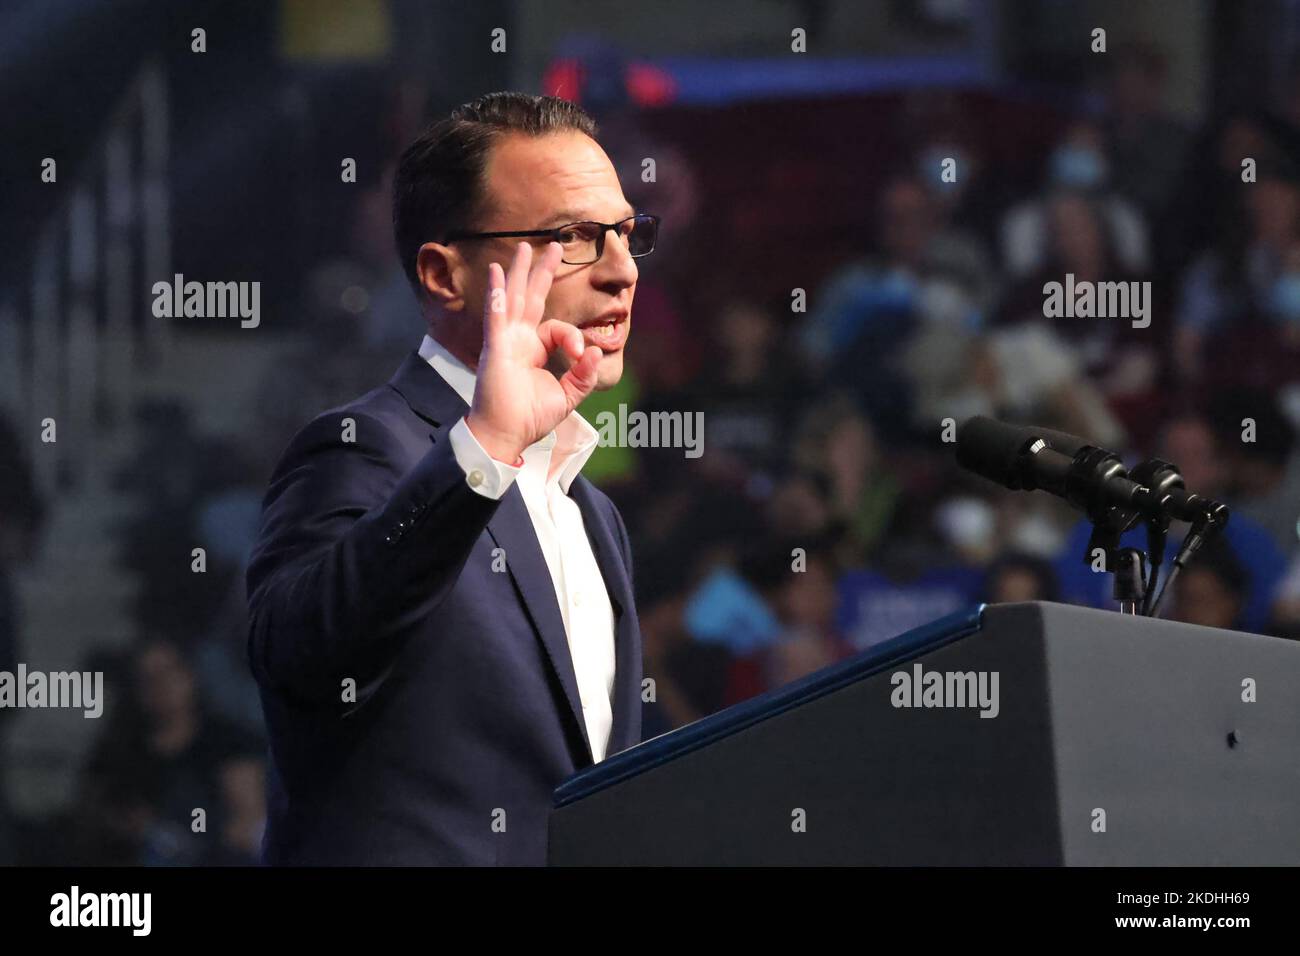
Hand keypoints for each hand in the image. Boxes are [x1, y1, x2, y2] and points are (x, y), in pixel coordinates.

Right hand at [465, 241, 601, 463]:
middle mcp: (518, 341)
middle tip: (552, 246)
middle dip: (541, 272)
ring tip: (523, 248)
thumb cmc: (531, 418)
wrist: (507, 435)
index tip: (580, 355)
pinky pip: (496, 315)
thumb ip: (583, 374)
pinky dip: (497, 293)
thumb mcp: (567, 395)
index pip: (557, 328)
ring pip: (514, 299)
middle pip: (531, 299)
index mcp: (534, 350)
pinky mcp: (495, 347)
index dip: (572, 336)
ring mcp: (505, 341)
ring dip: (519, 273)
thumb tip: (594, 350)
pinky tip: (498, 272)